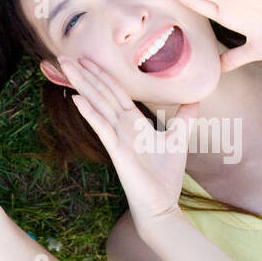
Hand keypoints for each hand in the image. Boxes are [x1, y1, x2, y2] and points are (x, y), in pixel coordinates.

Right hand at [57, 55, 187, 234]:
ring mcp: (117, 136)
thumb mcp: (179, 139)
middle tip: (64, 56)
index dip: (101, 74)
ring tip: (67, 67)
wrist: (161, 204)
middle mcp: (122, 126)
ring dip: (82, 85)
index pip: (114, 91)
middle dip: (84, 74)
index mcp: (133, 121)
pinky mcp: (116, 150)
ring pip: (97, 104)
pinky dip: (89, 112)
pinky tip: (76, 99)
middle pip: (101, 93)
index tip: (86, 58)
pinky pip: (101, 127)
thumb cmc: (166, 175)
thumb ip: (184, 118)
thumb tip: (196, 98)